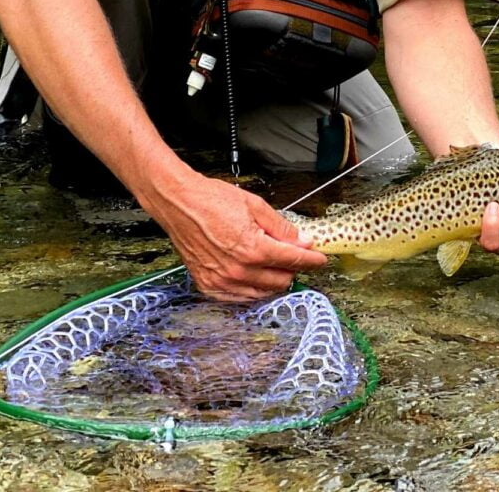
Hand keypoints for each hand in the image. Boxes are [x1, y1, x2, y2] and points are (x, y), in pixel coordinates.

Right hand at [139, 169, 327, 300]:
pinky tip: (256, 278)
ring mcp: (222, 281)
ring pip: (262, 294)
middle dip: (293, 270)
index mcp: (253, 249)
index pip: (293, 260)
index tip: (319, 259)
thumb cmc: (211, 200)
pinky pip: (239, 297)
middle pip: (281, 281)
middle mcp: (239, 270)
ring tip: (276, 266)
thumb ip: (281, 227)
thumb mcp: (255, 206)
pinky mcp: (209, 285)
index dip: (312, 260)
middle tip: (295, 257)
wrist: (179, 203)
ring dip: (274, 282)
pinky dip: (252, 290)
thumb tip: (301, 240)